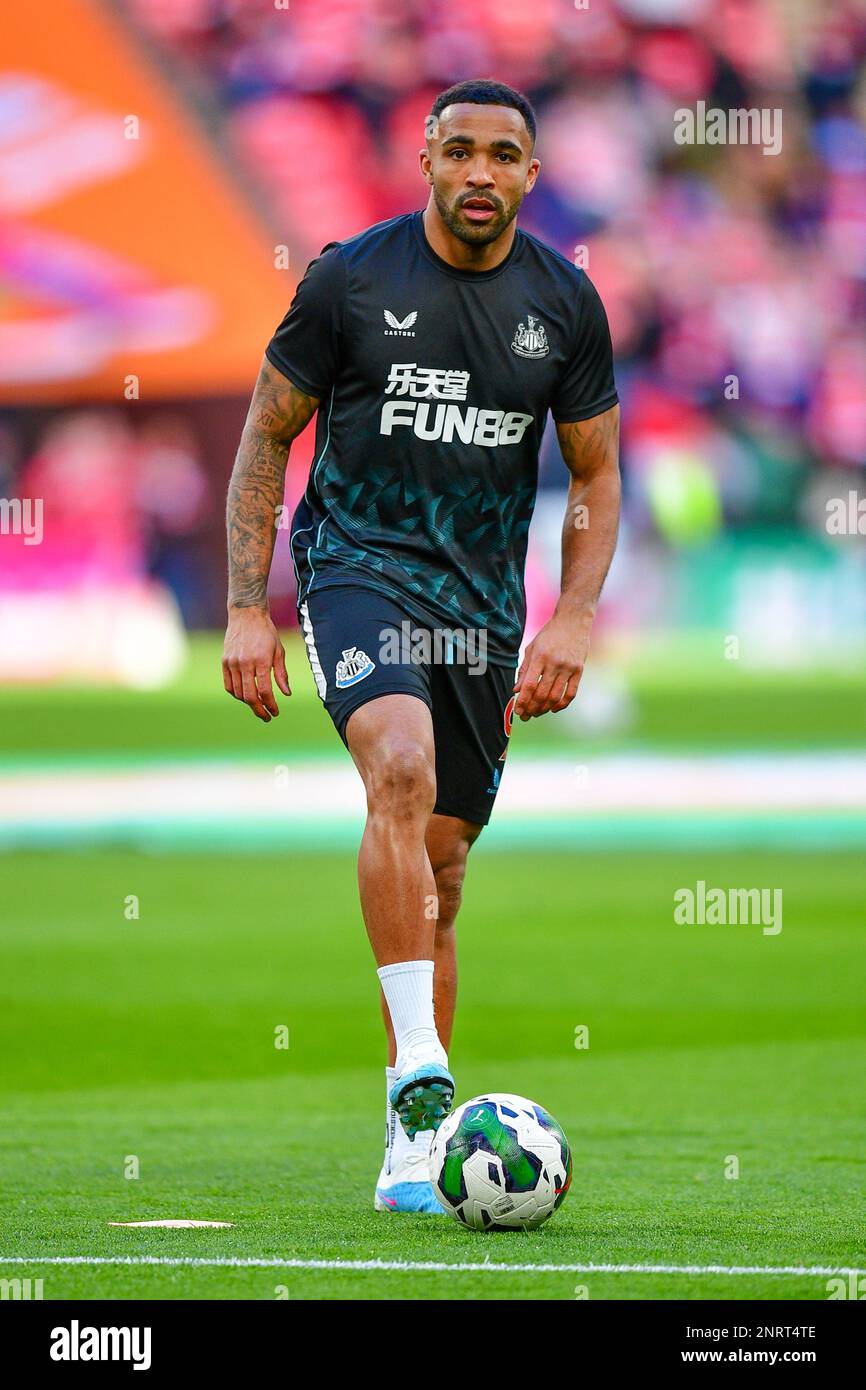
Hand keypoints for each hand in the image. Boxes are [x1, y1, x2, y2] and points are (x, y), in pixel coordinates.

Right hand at [222, 606, 290, 721]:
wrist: (246, 614)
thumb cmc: (266, 632)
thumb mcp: (279, 651)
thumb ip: (281, 673)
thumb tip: (286, 694)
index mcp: (261, 660)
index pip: (265, 691)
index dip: (270, 705)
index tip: (275, 712)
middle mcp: (245, 663)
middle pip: (250, 696)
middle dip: (259, 710)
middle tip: (267, 717)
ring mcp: (232, 663)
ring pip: (238, 693)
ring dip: (248, 703)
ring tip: (258, 705)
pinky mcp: (224, 662)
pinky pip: (228, 685)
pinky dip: (236, 694)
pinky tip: (244, 696)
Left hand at [513, 613, 590, 720]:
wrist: (573, 622)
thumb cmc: (549, 635)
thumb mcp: (532, 648)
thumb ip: (524, 670)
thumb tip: (516, 690)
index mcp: (540, 657)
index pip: (529, 685)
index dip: (522, 701)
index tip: (517, 711)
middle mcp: (554, 663)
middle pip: (542, 694)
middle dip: (532, 708)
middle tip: (526, 716)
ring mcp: (568, 668)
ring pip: (555, 696)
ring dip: (545, 709)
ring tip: (537, 713)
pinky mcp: (579, 670)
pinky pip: (571, 693)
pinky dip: (562, 704)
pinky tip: (554, 708)